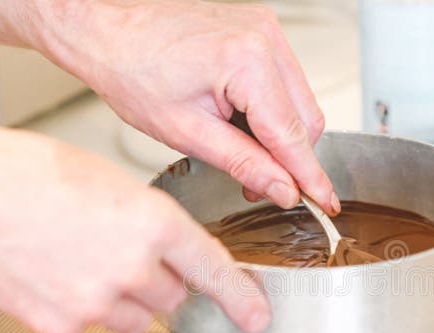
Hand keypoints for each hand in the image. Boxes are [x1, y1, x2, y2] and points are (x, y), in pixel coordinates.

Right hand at [0, 118, 269, 332]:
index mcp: (154, 222)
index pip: (213, 268)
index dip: (240, 296)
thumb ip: (158, 228)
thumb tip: (180, 263)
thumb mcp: (119, 186)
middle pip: (175, 295)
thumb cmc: (39, 177)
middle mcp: (133, 266)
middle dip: (158, 279)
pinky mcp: (65, 325)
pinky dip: (85, 307)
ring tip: (83, 259)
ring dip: (124, 297)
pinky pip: (96, 325)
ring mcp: (98, 301)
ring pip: (139, 315)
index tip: (257, 317)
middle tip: (120, 250)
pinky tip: (59, 273)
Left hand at [41, 0, 339, 214]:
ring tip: (237, 147)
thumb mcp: (187, 132)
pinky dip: (270, 111)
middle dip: (288, 159)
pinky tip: (238, 120)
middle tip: (257, 183)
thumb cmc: (130, 70)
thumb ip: (244, 163)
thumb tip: (283, 189)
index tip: (325, 202)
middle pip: (306, 120)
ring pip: (299, 103)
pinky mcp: (260, 31)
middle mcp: (265, 39)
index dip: (310, 176)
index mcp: (247, 62)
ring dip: (279, 136)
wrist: (107, 29)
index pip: (293, 136)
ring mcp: (265, 30)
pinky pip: (284, 83)